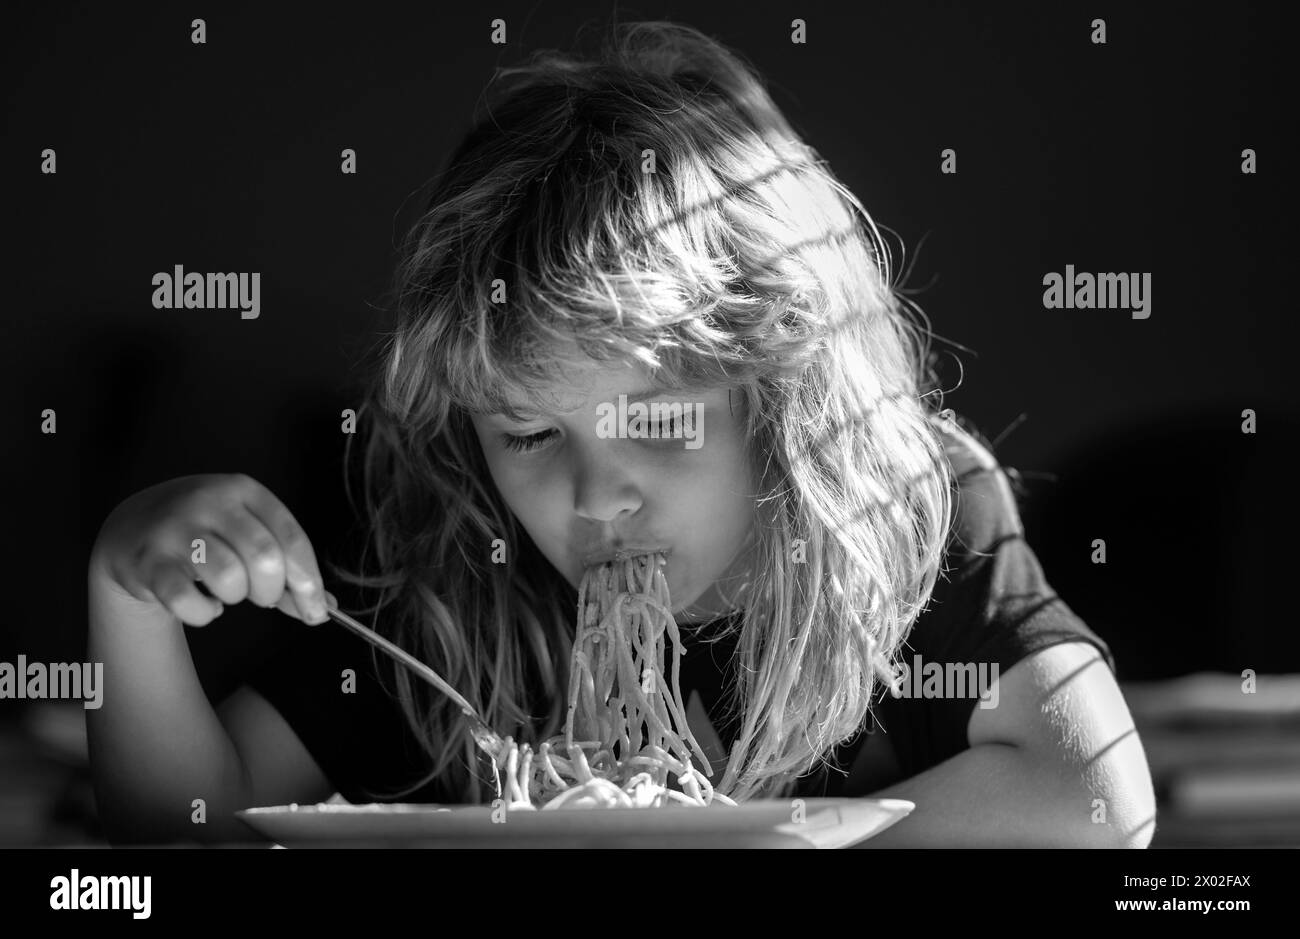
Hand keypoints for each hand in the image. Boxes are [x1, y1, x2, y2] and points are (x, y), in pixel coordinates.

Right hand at [90, 473, 334, 626]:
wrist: (132, 528)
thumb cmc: (208, 535)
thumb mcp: (247, 535)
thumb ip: (285, 569)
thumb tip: (324, 608)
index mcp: (244, 491)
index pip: (291, 537)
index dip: (308, 581)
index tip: (317, 612)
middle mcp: (210, 502)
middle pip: (264, 558)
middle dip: (271, 590)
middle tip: (262, 596)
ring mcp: (175, 529)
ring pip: (228, 579)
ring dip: (236, 597)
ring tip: (227, 592)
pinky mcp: (148, 561)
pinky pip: (188, 601)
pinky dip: (203, 613)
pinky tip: (201, 603)